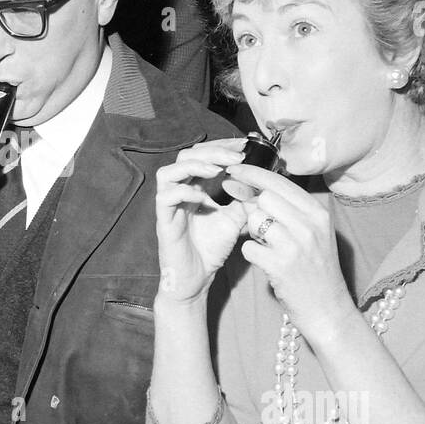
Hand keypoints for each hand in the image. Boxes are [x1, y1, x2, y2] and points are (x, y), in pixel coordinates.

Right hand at [155, 139, 259, 304]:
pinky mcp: (164, 220)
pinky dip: (184, 192)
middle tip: (236, 156)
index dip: (220, 145)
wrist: (198, 278)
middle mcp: (179, 191)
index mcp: (194, 186)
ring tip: (217, 170)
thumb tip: (261, 181)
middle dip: (212, 151)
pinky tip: (204, 199)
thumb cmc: (211, 248)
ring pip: (169, 171)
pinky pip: (166, 197)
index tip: (243, 145)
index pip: (202, 154)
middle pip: (186, 155)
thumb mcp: (236, 219)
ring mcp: (169, 205)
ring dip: (194, 166)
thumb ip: (244, 199)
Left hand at [227, 165, 354, 343]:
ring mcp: (296, 245)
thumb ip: (289, 210)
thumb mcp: (313, 233)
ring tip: (270, 248)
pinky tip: (268, 264)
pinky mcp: (281, 265)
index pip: (279, 182)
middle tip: (259, 225)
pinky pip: (248, 247)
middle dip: (253, 208)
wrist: (328, 310)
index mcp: (318, 213)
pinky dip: (252, 255)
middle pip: (264, 198)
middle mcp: (310, 225)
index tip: (232, 168)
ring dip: (253, 233)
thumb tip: (250, 187)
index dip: (252, 173)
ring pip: (254, 220)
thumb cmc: (315, 269)